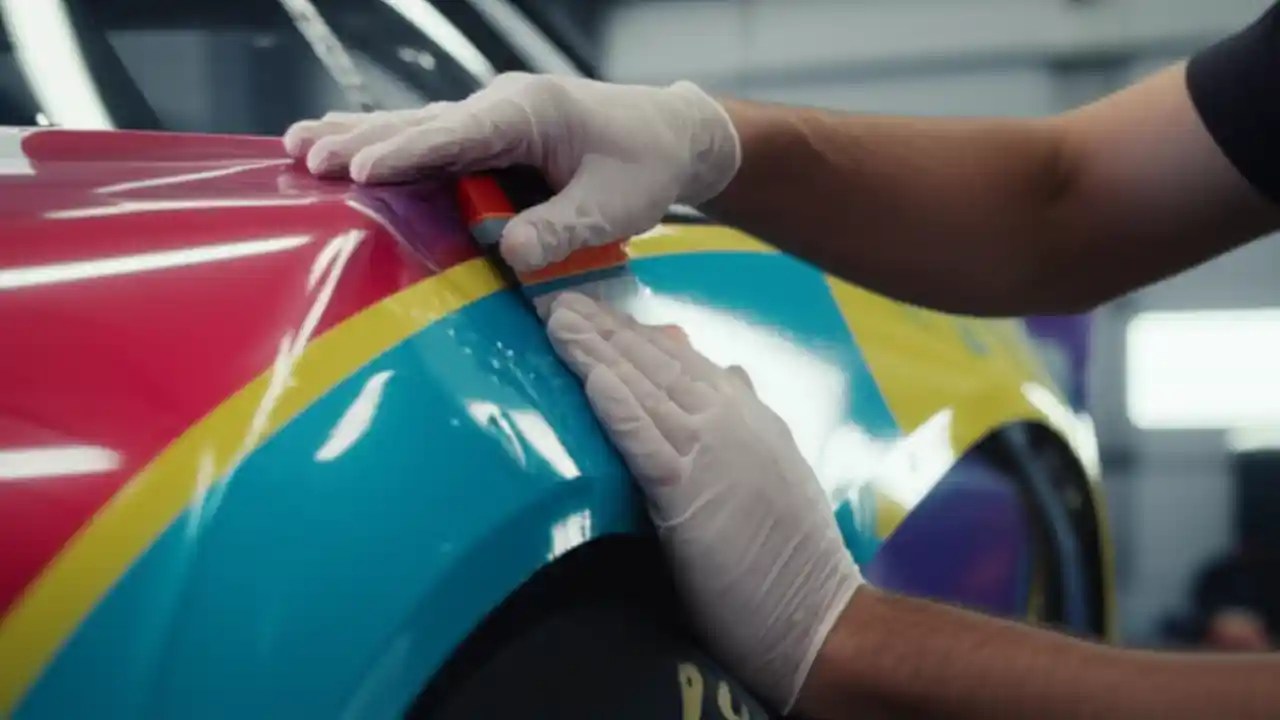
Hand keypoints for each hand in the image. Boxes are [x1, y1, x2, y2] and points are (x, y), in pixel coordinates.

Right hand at [282, 74, 739, 271]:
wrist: (669, 135)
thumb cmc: (645, 163)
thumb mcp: (615, 204)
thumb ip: (563, 227)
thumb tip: (512, 252)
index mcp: (530, 111)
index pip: (460, 133)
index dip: (410, 152)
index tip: (362, 168)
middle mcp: (501, 107)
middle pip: (421, 124)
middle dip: (363, 141)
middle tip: (307, 156)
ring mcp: (491, 120)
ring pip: (415, 127)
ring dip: (359, 136)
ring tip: (298, 145)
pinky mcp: (489, 139)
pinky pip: (429, 140)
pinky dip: (386, 145)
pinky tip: (343, 147)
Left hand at [544, 293, 861, 711]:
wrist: (817, 613)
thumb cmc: (792, 554)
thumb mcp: (776, 466)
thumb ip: (748, 419)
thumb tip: (729, 373)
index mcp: (747, 412)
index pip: (680, 358)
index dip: (634, 334)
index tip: (596, 313)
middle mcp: (730, 417)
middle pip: (655, 362)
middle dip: (605, 329)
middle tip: (560, 301)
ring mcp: (712, 450)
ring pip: (645, 389)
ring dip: (597, 352)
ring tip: (559, 322)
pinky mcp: (690, 493)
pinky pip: (647, 442)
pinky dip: (619, 408)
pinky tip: (592, 380)